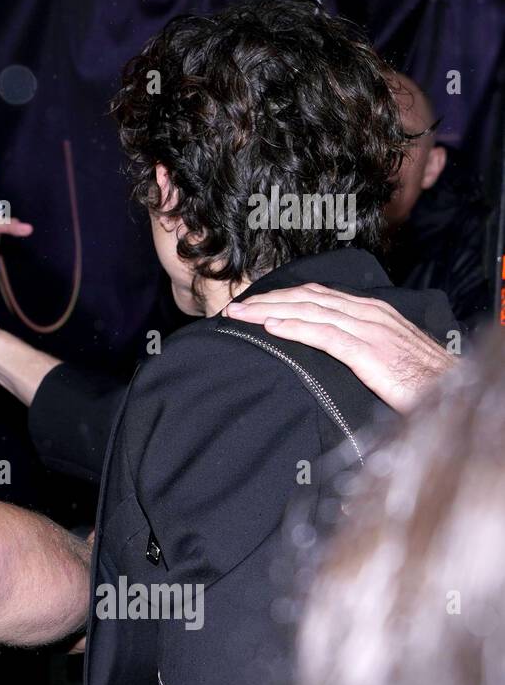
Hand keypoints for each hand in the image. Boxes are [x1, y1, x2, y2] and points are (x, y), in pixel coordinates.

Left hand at [223, 282, 456, 413]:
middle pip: (306, 299)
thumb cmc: (419, 375)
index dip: (280, 298)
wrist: (451, 387)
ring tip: (240, 316)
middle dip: (266, 301)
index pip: (316, 296)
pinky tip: (271, 328)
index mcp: (369, 311)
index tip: (251, 304)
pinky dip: (294, 329)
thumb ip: (357, 344)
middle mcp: (366, 313)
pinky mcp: (368, 352)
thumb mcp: (384, 351)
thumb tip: (328, 348)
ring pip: (309, 313)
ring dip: (269, 312)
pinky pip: (324, 335)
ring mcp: (367, 330)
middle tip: (234, 309)